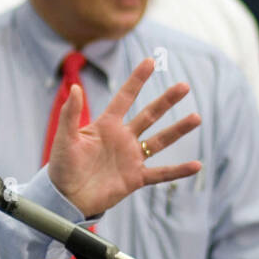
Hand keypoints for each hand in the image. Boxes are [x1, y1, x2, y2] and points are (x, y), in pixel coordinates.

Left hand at [48, 58, 201, 216]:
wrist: (66, 198)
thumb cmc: (62, 167)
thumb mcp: (64, 139)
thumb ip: (70, 114)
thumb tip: (74, 88)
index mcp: (106, 126)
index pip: (125, 98)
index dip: (137, 80)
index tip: (150, 61)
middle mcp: (123, 138)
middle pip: (149, 115)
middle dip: (166, 101)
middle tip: (184, 86)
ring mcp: (131, 158)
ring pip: (160, 140)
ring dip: (178, 129)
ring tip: (197, 117)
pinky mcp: (135, 178)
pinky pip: (161, 173)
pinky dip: (178, 170)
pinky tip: (196, 165)